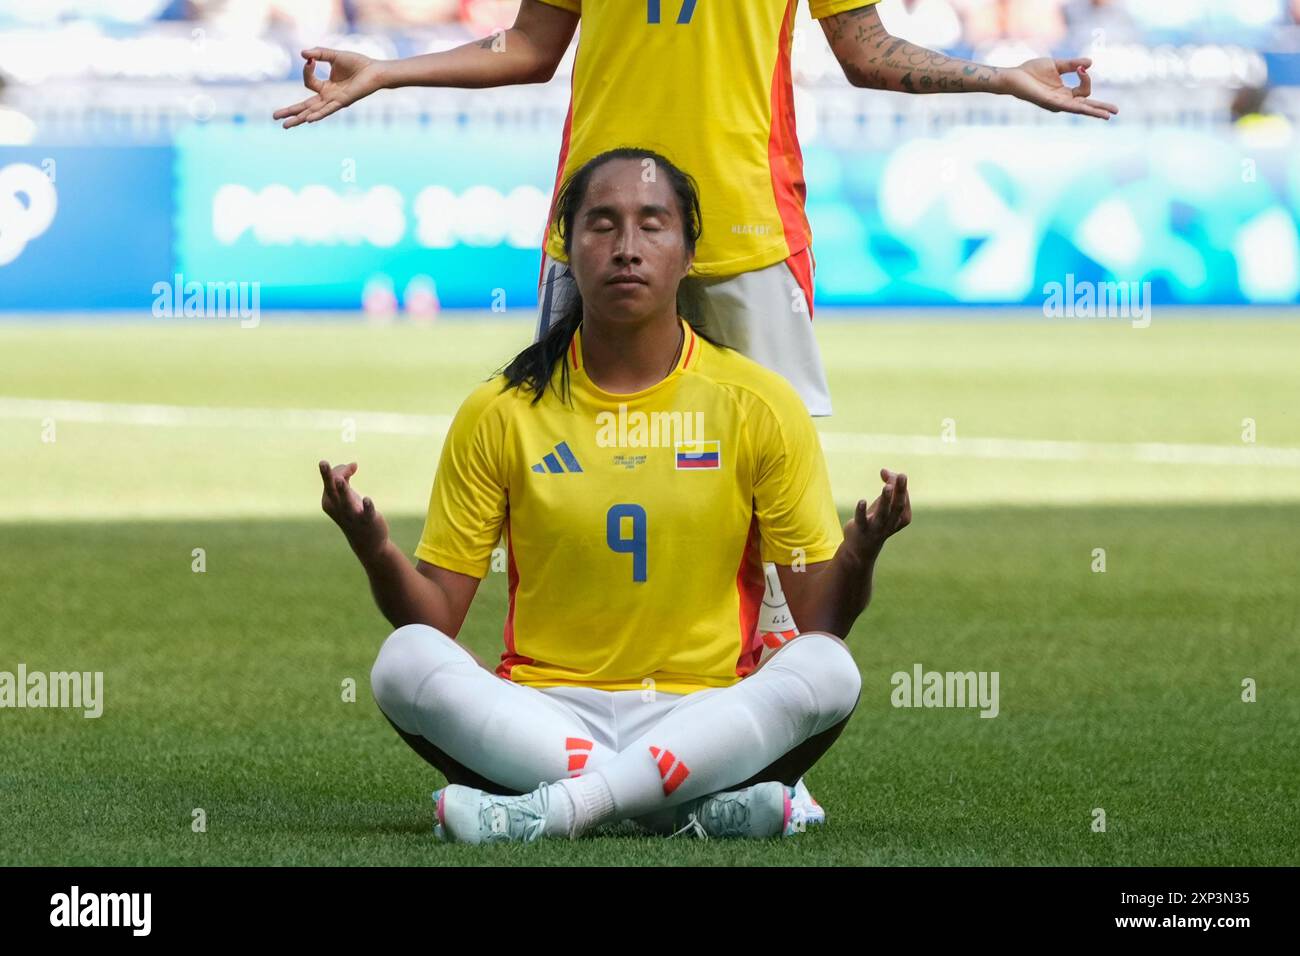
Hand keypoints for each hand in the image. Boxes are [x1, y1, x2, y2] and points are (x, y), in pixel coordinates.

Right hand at [273, 49, 385, 128]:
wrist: (375, 71)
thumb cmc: (357, 64)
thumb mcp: (333, 56)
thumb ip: (319, 54)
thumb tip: (303, 54)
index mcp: (326, 87)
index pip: (309, 82)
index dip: (307, 71)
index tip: (310, 59)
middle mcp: (329, 97)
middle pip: (305, 106)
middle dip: (290, 112)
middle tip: (274, 117)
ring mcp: (335, 101)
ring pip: (313, 111)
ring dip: (299, 118)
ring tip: (285, 126)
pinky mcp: (343, 102)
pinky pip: (328, 110)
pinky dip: (318, 114)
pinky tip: (308, 120)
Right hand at [319, 459, 389, 561]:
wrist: (367, 542)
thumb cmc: (353, 513)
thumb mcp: (346, 495)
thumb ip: (345, 476)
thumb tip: (353, 464)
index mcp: (329, 501)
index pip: (331, 480)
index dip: (342, 470)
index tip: (353, 469)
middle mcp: (337, 508)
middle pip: (332, 489)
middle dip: (328, 476)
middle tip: (323, 462)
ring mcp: (352, 515)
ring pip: (346, 501)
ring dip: (344, 491)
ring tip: (341, 480)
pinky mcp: (368, 520)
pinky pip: (366, 512)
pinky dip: (367, 506)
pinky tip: (367, 499)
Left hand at [845, 468, 911, 557]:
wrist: (862, 547)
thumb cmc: (877, 520)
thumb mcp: (885, 502)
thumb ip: (889, 483)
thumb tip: (884, 470)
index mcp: (903, 517)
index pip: (903, 497)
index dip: (897, 483)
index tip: (885, 473)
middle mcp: (892, 523)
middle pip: (898, 506)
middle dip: (900, 491)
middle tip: (902, 475)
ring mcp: (877, 527)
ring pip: (883, 513)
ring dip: (885, 499)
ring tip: (887, 486)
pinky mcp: (861, 529)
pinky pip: (862, 519)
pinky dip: (862, 510)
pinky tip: (862, 501)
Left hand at [1000, 57, 1118, 119]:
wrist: (1014, 76)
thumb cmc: (1032, 71)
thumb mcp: (1057, 65)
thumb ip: (1073, 64)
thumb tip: (1090, 64)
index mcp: (1064, 94)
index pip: (1084, 91)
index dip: (1086, 78)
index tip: (1079, 67)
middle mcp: (1062, 101)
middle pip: (1085, 106)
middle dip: (1100, 108)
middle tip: (1115, 112)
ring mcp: (1056, 104)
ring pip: (1078, 109)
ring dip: (1093, 111)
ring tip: (1106, 116)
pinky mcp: (1048, 102)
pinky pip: (1066, 106)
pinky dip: (1076, 106)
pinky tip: (1085, 108)